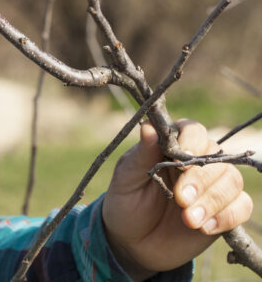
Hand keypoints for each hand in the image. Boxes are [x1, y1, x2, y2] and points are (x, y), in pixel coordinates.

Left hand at [103, 120, 251, 279]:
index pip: (193, 130)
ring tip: (189, 219)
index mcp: (172, 146)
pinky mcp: (224, 210)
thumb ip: (142, 154)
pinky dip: (226, 217)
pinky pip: (242, 206)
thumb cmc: (127, 202)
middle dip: (200, 179)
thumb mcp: (127, 178)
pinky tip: (203, 227)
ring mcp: (213, 186)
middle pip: (217, 157)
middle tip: (180, 199)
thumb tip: (148, 126)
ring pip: (232, 180)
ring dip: (213, 201)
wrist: (134, 242)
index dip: (191, 142)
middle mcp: (197, 161)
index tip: (179, 158)